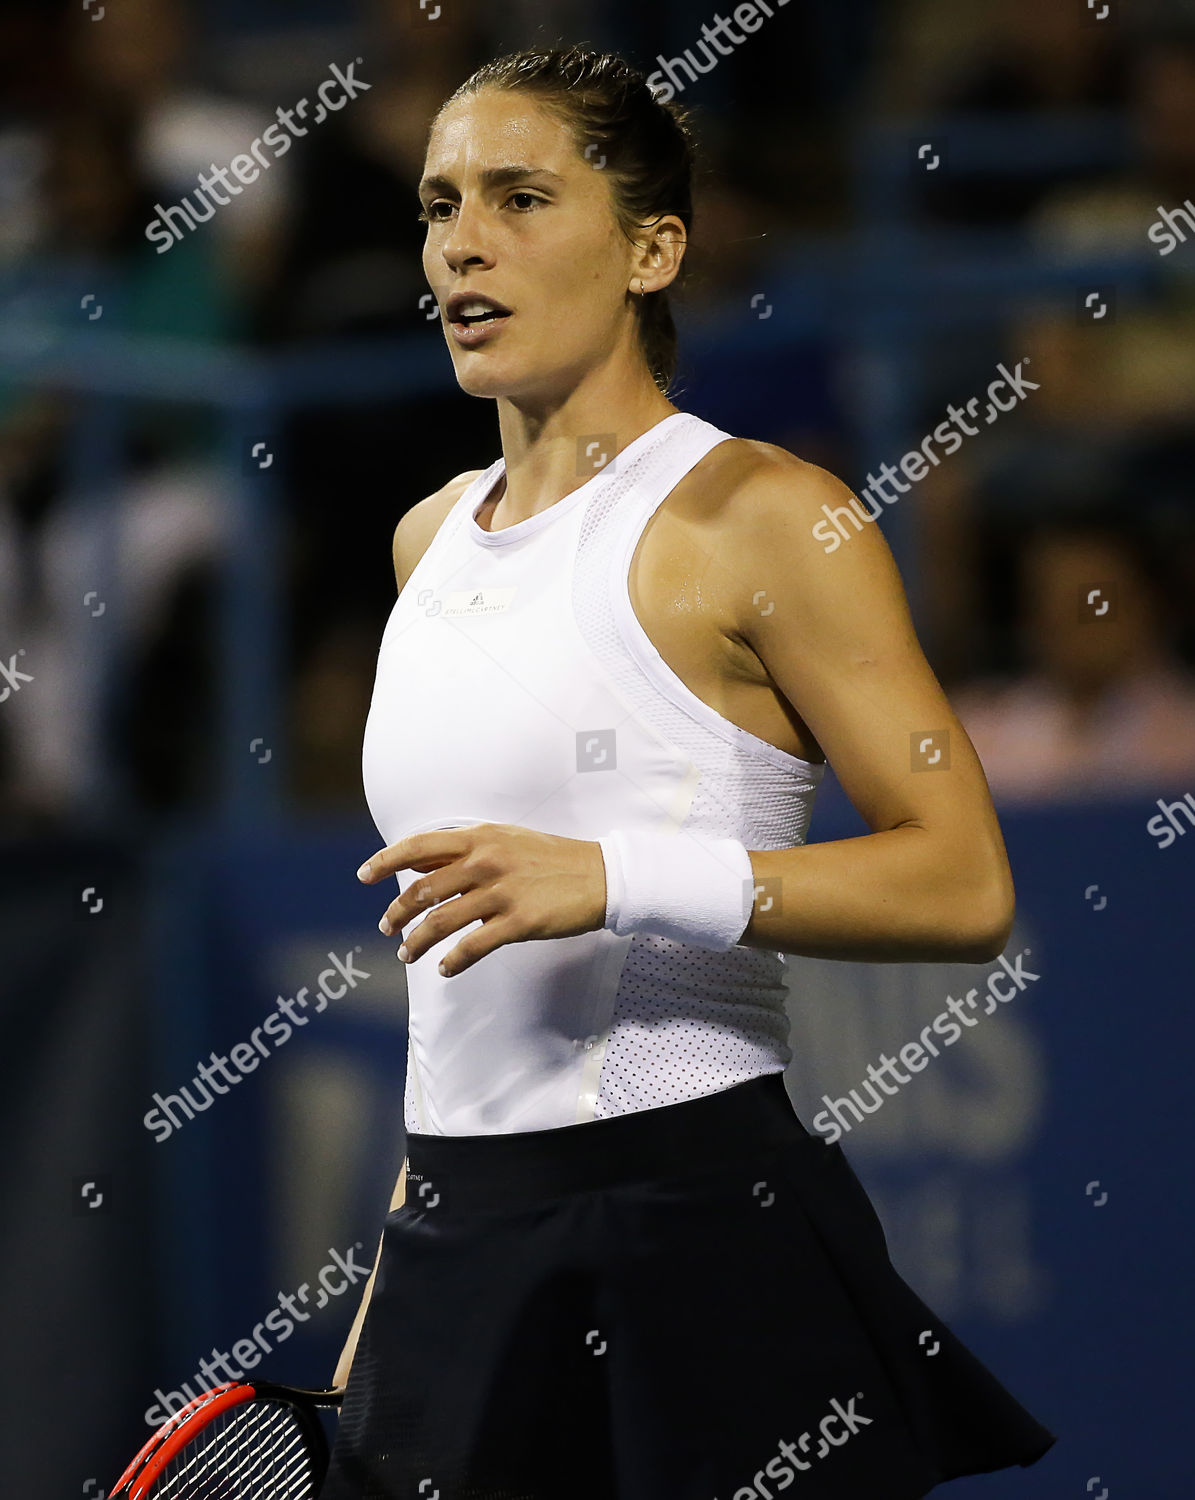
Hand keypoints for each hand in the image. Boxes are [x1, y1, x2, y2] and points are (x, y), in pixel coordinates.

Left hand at [357, 822, 608, 976]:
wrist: (602, 876)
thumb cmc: (552, 858)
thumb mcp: (507, 840)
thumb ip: (467, 850)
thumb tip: (422, 864)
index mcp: (481, 837)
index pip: (419, 846)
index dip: (385, 860)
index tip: (363, 875)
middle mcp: (486, 861)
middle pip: (423, 889)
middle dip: (397, 912)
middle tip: (387, 928)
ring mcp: (502, 891)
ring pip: (441, 921)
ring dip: (417, 942)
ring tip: (406, 954)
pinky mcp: (519, 921)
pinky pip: (473, 946)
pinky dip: (452, 961)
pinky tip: (445, 969)